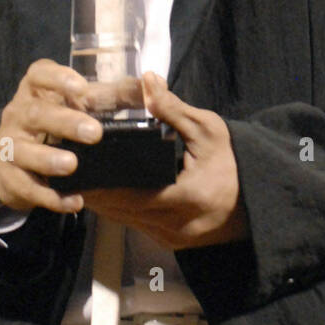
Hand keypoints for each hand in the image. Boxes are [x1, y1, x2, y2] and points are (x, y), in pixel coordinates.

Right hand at [0, 58, 129, 214]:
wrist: (14, 160)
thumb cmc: (55, 122)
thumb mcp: (80, 105)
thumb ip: (114, 95)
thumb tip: (152, 85)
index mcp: (36, 90)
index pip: (39, 74)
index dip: (57, 78)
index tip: (81, 87)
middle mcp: (19, 114)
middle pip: (36, 113)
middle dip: (64, 122)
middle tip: (94, 133)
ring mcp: (9, 146)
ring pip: (23, 151)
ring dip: (49, 158)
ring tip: (73, 165)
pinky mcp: (10, 177)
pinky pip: (28, 187)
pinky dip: (51, 196)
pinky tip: (74, 201)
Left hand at [81, 74, 249, 250]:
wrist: (253, 199)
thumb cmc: (230, 160)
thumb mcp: (206, 129)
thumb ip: (173, 109)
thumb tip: (146, 81)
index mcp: (187, 198)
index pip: (132, 195)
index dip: (103, 183)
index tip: (81, 165)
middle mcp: (176, 226)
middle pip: (121, 210)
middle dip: (96, 190)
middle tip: (70, 168)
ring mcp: (171, 239)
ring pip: (124, 221)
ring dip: (103, 202)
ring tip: (80, 177)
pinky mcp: (168, 243)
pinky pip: (134, 226)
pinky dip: (119, 209)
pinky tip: (103, 191)